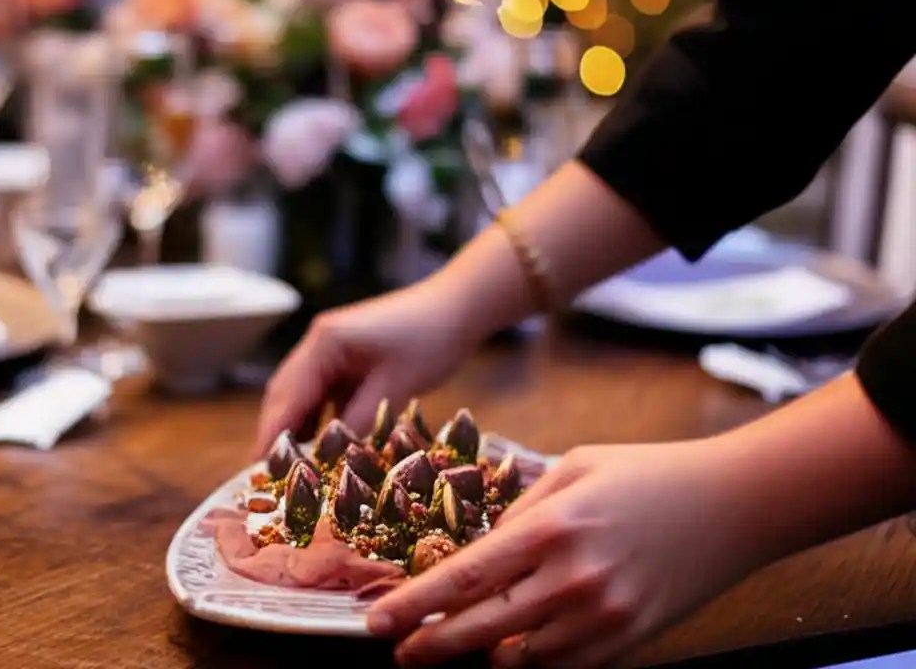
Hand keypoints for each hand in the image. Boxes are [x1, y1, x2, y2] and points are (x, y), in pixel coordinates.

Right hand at [254, 278, 482, 454]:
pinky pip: (324, 392)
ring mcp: (332, 348)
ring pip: (302, 394)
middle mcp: (319, 343)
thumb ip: (359, 422)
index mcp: (324, 343)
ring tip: (290, 467)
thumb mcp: (396, 387)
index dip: (272, 435)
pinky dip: (320, 418)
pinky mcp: (348, 356)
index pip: (287, 396)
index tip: (259, 469)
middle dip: (276, 433)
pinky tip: (323, 445)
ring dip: (297, 427)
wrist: (460, 305)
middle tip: (268, 475)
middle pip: (285, 393)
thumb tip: (328, 458)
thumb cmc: (431, 340)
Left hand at [367, 440, 774, 668]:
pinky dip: (530, 665)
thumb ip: (521, 509)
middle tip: (398, 650)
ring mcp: (604, 617)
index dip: (414, 605)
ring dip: (479, 658)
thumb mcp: (575, 467)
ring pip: (519, 660)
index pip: (465, 580)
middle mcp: (574, 580)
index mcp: (552, 528)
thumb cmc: (651, 473)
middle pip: (481, 629)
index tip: (377, 622)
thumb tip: (481, 545)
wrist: (738, 503)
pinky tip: (507, 654)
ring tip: (446, 649)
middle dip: (430, 645)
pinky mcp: (630, 640)